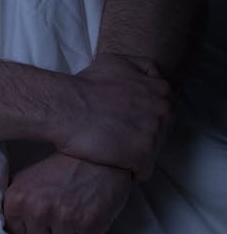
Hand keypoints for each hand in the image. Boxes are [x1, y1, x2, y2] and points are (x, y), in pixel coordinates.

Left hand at [3, 152, 131, 233]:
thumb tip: (6, 232)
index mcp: (18, 198)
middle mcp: (38, 210)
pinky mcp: (89, 225)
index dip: (29, 233)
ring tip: (73, 214)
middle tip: (58, 216)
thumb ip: (16, 204)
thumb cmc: (60, 168)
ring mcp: (64, 218)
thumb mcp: (27, 179)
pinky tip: (87, 215)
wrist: (96, 155)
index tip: (38, 224)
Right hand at [53, 53, 171, 179]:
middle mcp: (164, 112)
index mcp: (162, 90)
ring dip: (135, 152)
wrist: (68, 107)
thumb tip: (151, 76)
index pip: (164, 110)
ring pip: (152, 152)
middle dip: (143, 134)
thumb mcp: (118, 61)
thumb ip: (142, 68)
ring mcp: (155, 135)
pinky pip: (143, 172)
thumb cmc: (88, 84)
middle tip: (119, 133)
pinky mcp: (143, 158)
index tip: (128, 118)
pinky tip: (113, 161)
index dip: (143, 115)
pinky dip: (129, 170)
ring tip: (113, 147)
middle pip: (162, 131)